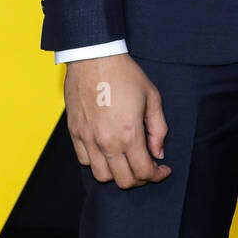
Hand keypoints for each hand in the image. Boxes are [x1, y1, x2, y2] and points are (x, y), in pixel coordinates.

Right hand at [63, 52, 171, 185]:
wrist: (94, 57)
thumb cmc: (125, 74)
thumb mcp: (152, 97)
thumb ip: (158, 129)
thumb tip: (157, 153)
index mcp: (129, 134)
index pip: (143, 172)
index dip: (157, 175)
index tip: (162, 170)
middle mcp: (107, 142)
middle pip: (124, 181)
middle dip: (140, 179)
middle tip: (147, 167)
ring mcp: (88, 139)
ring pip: (102, 176)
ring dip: (117, 174)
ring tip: (126, 162)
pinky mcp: (75, 133)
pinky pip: (85, 161)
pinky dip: (98, 163)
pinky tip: (107, 152)